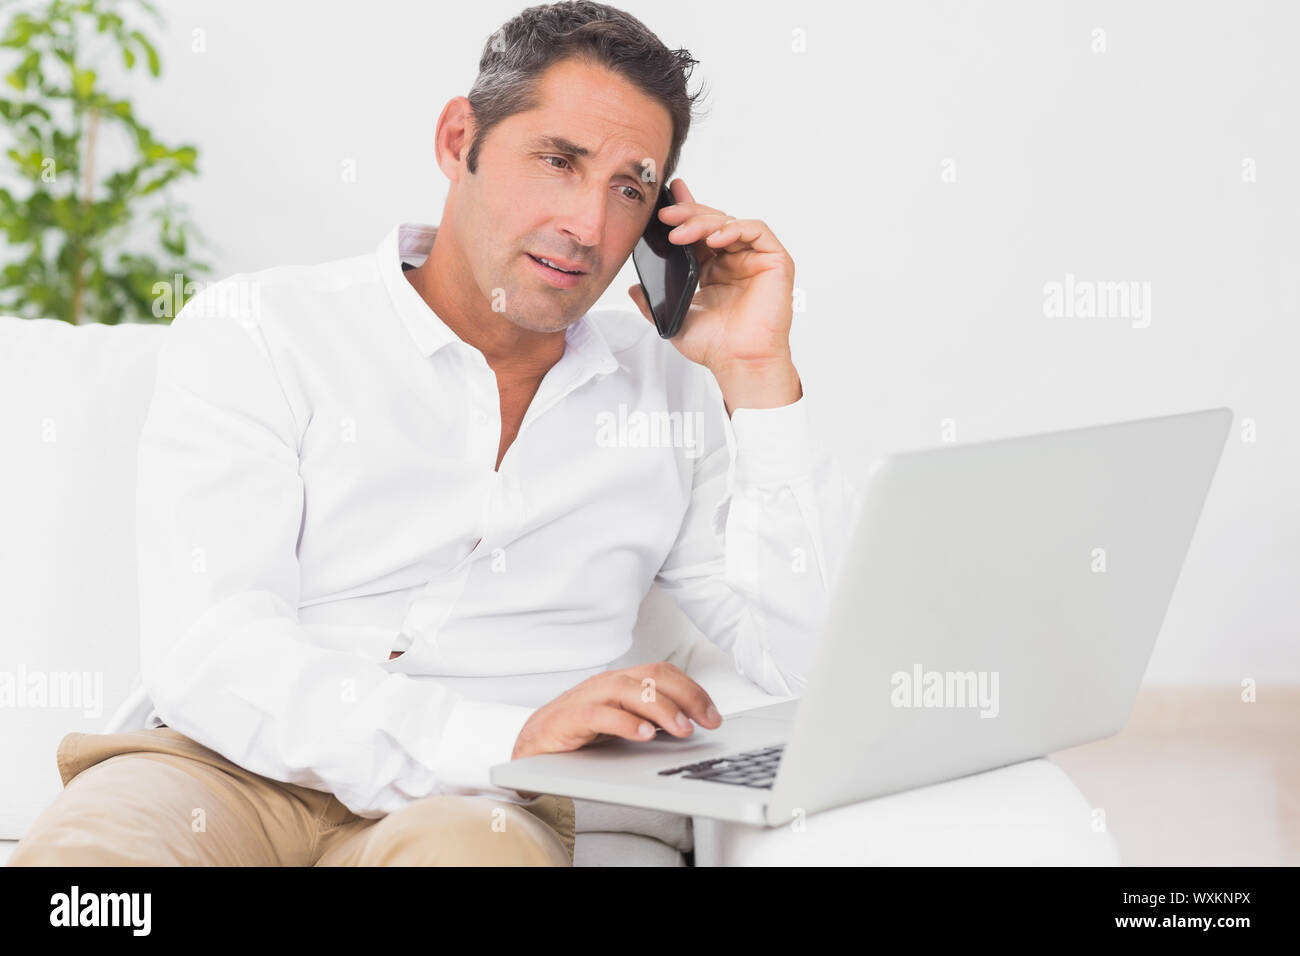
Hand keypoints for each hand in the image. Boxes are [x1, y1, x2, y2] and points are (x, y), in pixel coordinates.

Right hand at [508, 662, 722, 796]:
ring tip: (682, 729)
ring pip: (630, 690)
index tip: (713, 716)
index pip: (664, 674)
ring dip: (661, 709)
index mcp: (622, 683)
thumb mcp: (622, 725)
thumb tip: (690, 726)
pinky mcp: (568, 719)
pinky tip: (644, 735)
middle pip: (653, 676)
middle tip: (708, 721)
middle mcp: (607, 684)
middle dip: (686, 696)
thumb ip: (650, 720)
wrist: (531, 748)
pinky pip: (600, 715)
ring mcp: (587, 698)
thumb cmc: (579, 735)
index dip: (693, 691)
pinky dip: (625, 724)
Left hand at [627, 177, 795, 374]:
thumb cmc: (715, 346)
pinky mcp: (775, 261)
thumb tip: (634, 288)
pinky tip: (714, 239)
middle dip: (687, 214)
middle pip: (712, 222)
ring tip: (679, 234)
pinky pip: (757, 230)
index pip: (698, 232)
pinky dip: (735, 228)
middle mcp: (734, 261)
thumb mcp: (673, 319)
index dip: (684, 213)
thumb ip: (652, 303)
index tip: (664, 203)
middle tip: (665, 217)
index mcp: (714, 269)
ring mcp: (755, 259)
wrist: (739, 363)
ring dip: (703, 222)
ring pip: (730, 222)